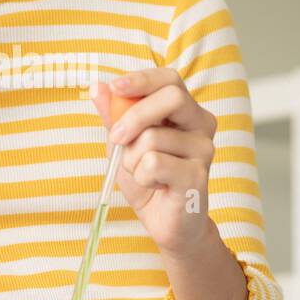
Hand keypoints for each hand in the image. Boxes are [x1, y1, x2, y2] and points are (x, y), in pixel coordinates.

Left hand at [90, 67, 216, 260]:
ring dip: (132, 158)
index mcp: (186, 111)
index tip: (116, 87)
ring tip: (142, 173)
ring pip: (153, 137)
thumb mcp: (124, 142)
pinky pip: (154, 164)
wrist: (164, 221)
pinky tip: (155, 185)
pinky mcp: (198, 176)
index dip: (142, 79)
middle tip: (116, 137)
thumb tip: (96, 87)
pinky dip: (141, 177)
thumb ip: (113, 115)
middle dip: (134, 115)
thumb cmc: (148, 178)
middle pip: (172, 97)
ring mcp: (204, 150)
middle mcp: (201, 125)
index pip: (170, 79)